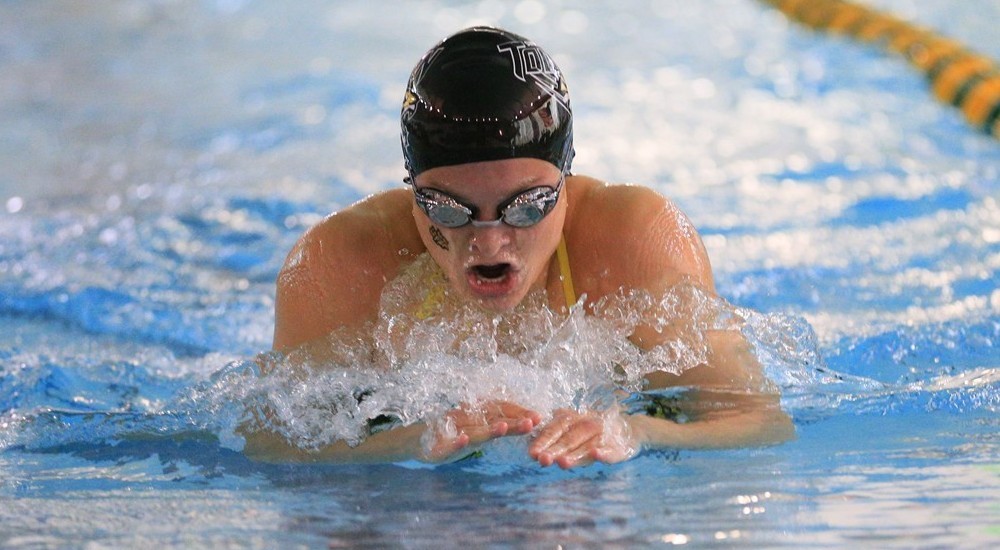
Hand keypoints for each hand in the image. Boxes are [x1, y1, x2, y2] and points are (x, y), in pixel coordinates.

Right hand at [419, 400, 541, 462]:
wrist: (412, 440)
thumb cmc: (449, 433)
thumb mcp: (473, 429)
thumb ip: (494, 425)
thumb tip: (525, 420)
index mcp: (475, 414)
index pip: (500, 411)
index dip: (518, 412)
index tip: (539, 416)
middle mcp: (464, 418)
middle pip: (490, 419)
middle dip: (511, 421)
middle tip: (532, 422)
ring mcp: (449, 431)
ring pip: (471, 430)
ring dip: (487, 430)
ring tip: (503, 429)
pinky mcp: (435, 445)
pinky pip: (445, 443)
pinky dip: (454, 442)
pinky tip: (463, 440)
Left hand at [528, 408, 639, 468]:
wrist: (629, 431)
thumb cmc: (594, 432)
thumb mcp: (574, 427)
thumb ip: (556, 430)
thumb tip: (533, 432)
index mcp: (574, 419)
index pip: (555, 429)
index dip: (543, 441)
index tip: (531, 453)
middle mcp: (587, 424)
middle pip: (569, 438)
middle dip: (554, 450)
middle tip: (542, 459)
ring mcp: (603, 434)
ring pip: (587, 445)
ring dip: (575, 454)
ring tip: (563, 463)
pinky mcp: (618, 446)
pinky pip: (610, 450)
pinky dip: (604, 452)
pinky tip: (597, 455)